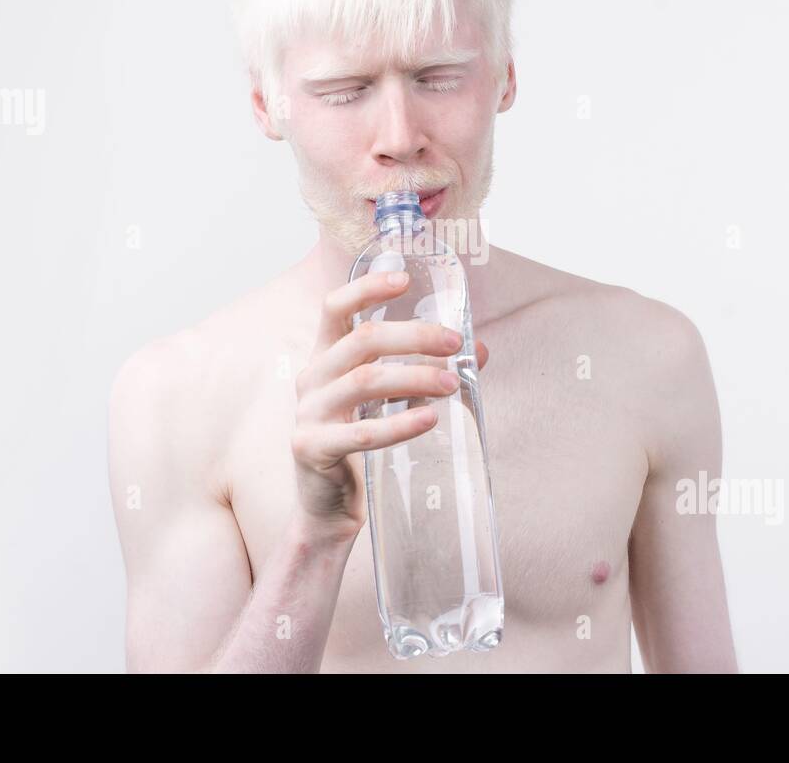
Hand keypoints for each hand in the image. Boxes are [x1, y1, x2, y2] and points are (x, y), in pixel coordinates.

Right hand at [290, 270, 488, 544]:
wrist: (327, 509)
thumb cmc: (359, 445)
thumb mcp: (387, 401)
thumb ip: (425, 372)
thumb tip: (480, 351)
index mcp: (325, 358)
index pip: (335, 308)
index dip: (366, 288)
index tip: (405, 279)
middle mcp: (311, 378)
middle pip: (361, 341)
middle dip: (413, 335)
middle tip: (454, 342)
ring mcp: (308, 414)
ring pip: (364, 381)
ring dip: (415, 377)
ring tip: (453, 383)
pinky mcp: (312, 449)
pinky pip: (361, 433)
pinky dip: (399, 424)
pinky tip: (430, 419)